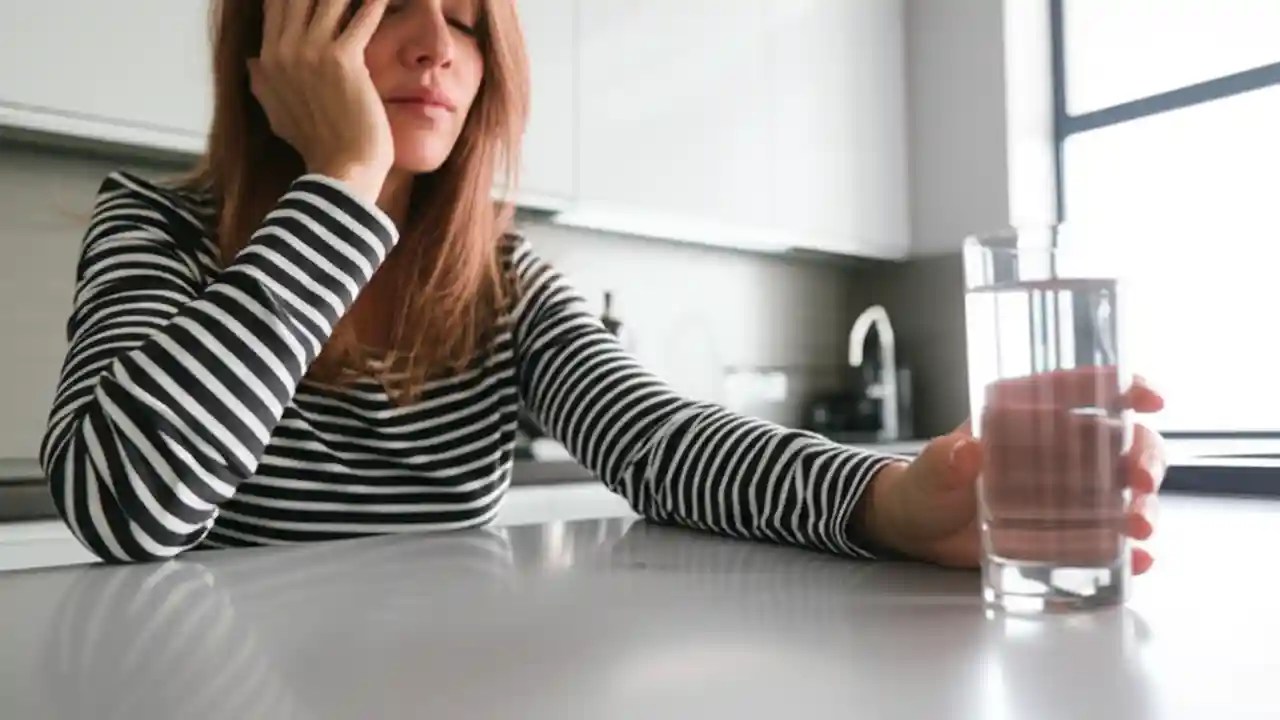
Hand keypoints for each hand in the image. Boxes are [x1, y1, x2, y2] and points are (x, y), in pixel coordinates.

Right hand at [248, 0, 393, 202]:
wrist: (342, 170)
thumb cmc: (318, 146)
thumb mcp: (277, 114)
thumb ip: (262, 83)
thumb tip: (251, 62)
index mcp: (268, 61)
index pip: (276, 5)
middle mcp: (284, 52)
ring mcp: (311, 53)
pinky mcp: (343, 60)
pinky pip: (362, 17)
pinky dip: (375, 3)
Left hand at [854, 375, 1165, 573]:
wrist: (918, 531)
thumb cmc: (927, 486)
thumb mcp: (931, 471)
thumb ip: (945, 460)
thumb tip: (966, 450)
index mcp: (1025, 414)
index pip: (1078, 390)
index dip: (1121, 386)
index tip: (1149, 396)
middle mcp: (1058, 448)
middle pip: (1119, 442)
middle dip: (1143, 457)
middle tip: (1141, 480)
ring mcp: (1068, 491)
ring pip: (1123, 490)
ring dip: (1142, 505)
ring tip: (1140, 526)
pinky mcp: (1067, 531)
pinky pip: (1107, 537)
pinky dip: (1125, 550)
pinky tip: (1135, 561)